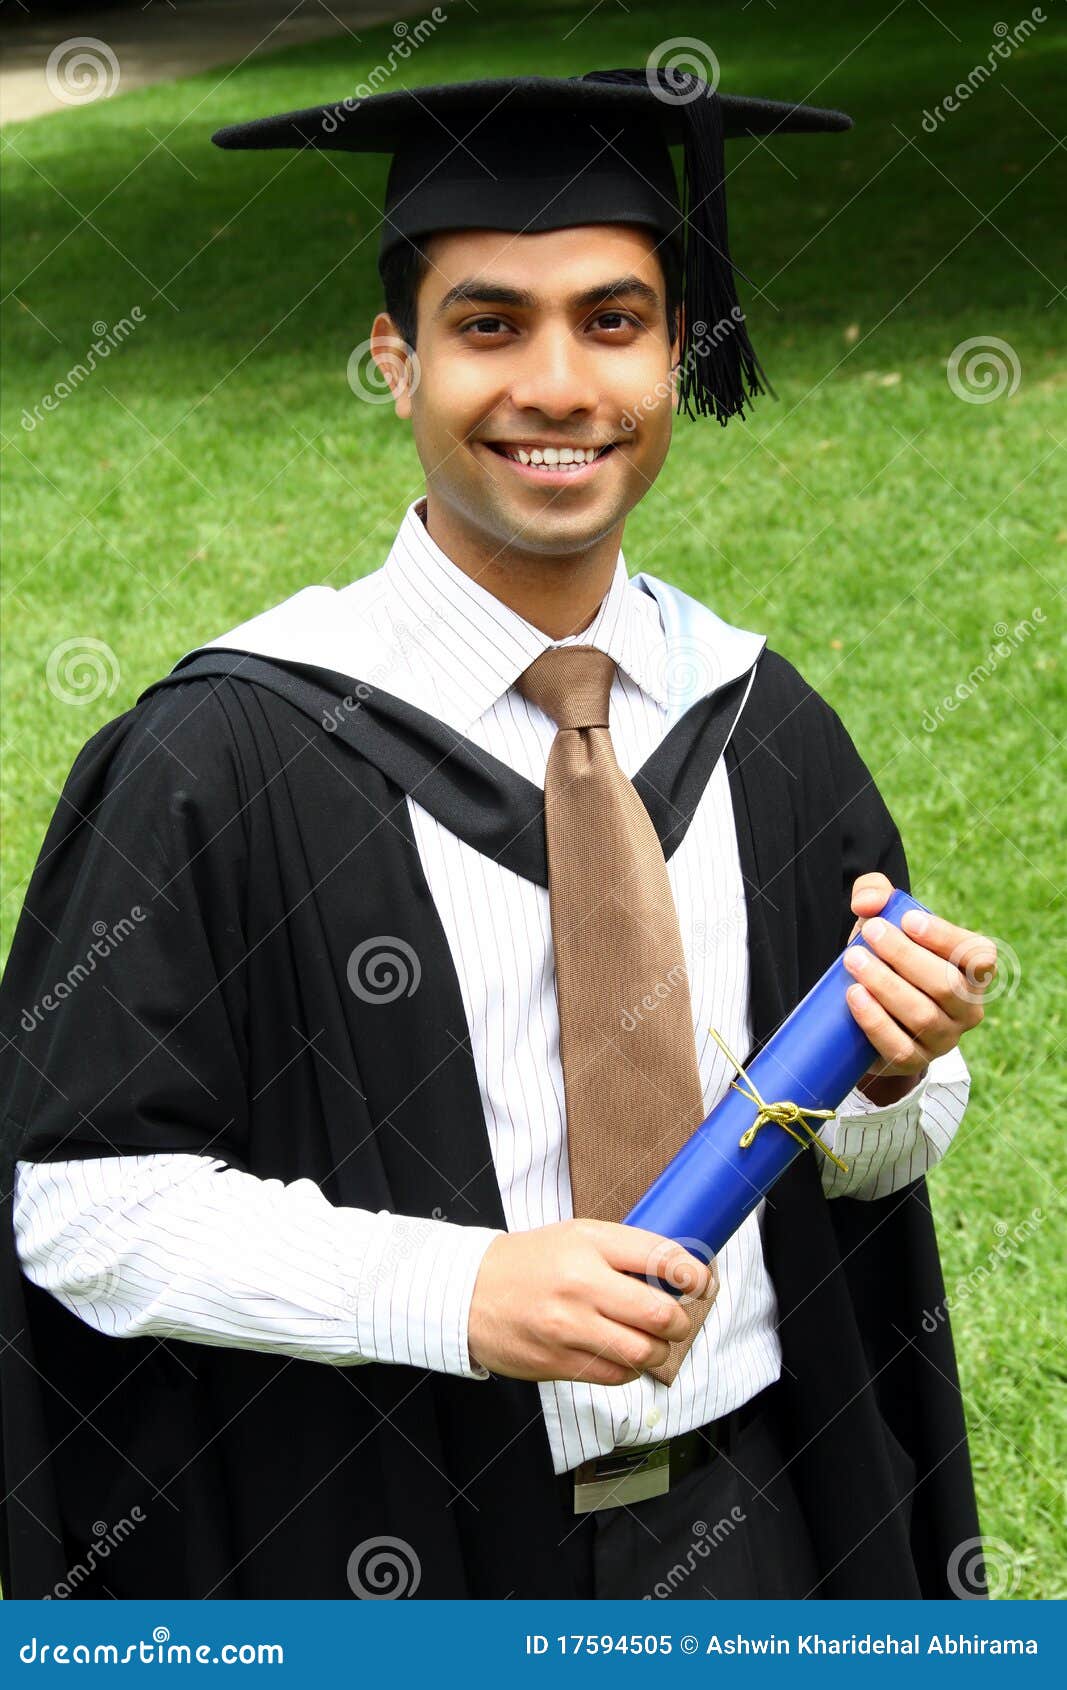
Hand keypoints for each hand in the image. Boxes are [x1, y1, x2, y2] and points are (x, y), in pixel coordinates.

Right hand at [466, 1218, 716, 1385]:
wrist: (468, 1293)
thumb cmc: (530, 1261)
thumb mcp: (576, 1235)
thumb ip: (624, 1250)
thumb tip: (677, 1272)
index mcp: (588, 1244)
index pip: (660, 1257)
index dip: (692, 1274)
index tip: (699, 1282)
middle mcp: (580, 1285)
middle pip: (660, 1314)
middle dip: (680, 1321)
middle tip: (677, 1318)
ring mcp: (568, 1328)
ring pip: (643, 1352)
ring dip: (658, 1351)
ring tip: (651, 1341)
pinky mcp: (558, 1363)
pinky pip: (616, 1374)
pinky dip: (628, 1367)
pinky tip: (620, 1353)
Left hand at [843, 872, 996, 1096]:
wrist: (866, 1007)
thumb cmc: (884, 956)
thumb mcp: (882, 918)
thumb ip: (876, 894)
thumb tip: (869, 903)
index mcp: (972, 971)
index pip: (977, 956)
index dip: (945, 938)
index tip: (907, 919)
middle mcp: (967, 1007)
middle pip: (947, 985)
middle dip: (905, 956)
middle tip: (869, 933)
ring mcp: (944, 1039)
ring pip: (923, 1016)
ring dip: (885, 985)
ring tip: (853, 960)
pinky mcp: (915, 1061)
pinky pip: (900, 1047)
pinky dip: (875, 1021)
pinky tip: (854, 996)